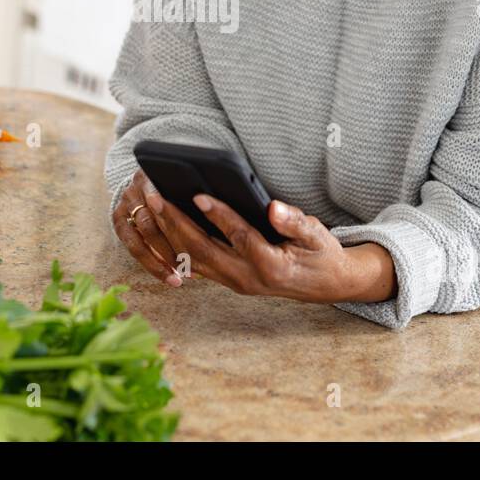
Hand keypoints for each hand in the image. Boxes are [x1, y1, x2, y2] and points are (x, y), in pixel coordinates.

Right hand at [111, 169, 183, 286]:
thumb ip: (189, 194)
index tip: (193, 238)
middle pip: (149, 224)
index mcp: (150, 177)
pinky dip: (151, 264)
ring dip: (160, 261)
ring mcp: (124, 206)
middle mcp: (134, 191)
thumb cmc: (172, 186)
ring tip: (177, 278)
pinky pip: (133, 247)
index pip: (160, 201)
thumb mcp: (180, 184)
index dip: (174, 220)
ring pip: (140, 239)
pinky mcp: (119, 222)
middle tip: (190, 267)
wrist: (144, 181)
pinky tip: (166, 276)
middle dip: (170, 249)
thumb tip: (212, 210)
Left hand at [147, 192, 396, 304]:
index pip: (239, 237)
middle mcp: (247, 278)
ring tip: (153, 206)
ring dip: (169, 233)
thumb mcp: (318, 236)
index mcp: (271, 266)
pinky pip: (195, 265)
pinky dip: (175, 245)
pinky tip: (161, 226)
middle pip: (203, 250)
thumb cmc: (321, 254)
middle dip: (176, 223)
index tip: (198, 194)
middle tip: (156, 197)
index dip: (218, 215)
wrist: (326, 285)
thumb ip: (295, 222)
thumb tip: (274, 209)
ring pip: (193, 260)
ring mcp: (235, 282)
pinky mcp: (228, 280)